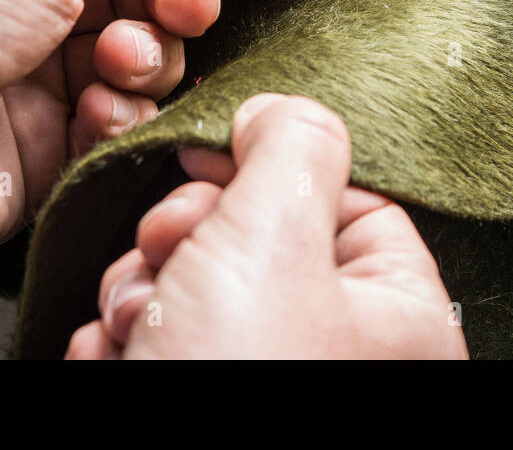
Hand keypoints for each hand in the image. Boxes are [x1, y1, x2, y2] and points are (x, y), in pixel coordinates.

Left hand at [0, 0, 257, 279]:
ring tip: (110, 63)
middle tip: (176, 7)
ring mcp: (42, 86)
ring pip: (149, 72)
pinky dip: (120, 120)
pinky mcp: (47, 155)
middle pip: (155, 8)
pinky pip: (121, 132)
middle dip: (177, 5)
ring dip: (148, 63)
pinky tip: (94, 111)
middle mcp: (37, 11)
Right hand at [65, 94, 467, 358]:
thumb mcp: (272, 236)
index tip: (209, 161)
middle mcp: (340, 362)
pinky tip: (112, 365)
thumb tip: (281, 112)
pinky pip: (158, 352)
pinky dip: (122, 352)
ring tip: (131, 327)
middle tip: (166, 254)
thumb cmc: (235, 387)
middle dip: (184, 240)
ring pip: (193, 296)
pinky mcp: (193, 399)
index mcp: (400, 320)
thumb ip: (291, 146)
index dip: (267, 173)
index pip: (347, 202)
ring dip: (141, 295)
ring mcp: (266, 387)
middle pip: (256, 245)